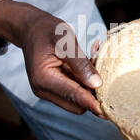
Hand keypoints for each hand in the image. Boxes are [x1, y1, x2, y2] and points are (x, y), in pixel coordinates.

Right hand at [0, 0, 103, 115]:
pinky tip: (91, 59)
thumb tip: (97, 84)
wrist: (31, 29)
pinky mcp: (56, 88)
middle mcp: (44, 90)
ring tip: (95, 57)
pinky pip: (76, 90)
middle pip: (77, 105)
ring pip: (79, 99)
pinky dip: (86, 80)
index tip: (108, 110)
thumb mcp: (65, 41)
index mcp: (43, 79)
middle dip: (93, 93)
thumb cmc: (47, 31)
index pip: (72, 96)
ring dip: (91, 85)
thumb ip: (80, 63)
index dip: (91, 103)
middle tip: (106, 70)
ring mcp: (49, 91)